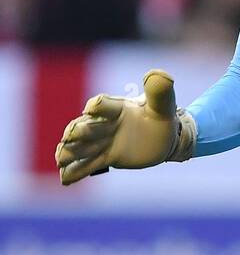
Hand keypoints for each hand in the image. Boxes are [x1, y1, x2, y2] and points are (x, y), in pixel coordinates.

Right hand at [55, 70, 194, 185]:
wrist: (162, 137)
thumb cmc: (162, 118)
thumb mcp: (164, 106)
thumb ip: (160, 92)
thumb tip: (158, 74)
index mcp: (117, 108)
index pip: (104, 105)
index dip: (97, 106)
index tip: (91, 109)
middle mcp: (105, 124)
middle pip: (87, 127)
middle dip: (78, 131)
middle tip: (71, 136)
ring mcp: (103, 142)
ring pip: (81, 147)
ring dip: (70, 151)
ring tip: (60, 159)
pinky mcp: (105, 157)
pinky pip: (87, 165)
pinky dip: (75, 171)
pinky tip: (64, 180)